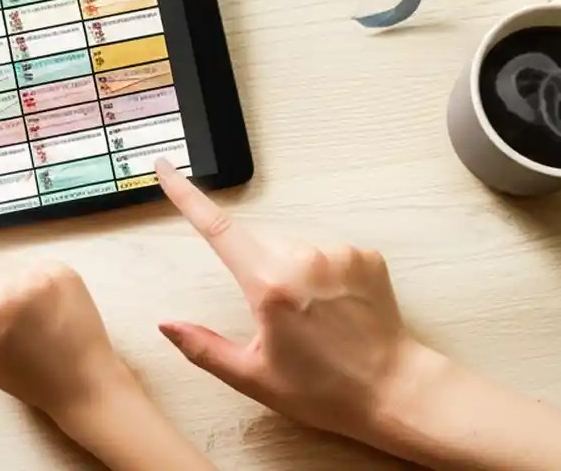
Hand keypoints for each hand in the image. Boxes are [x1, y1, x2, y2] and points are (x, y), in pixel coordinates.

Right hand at [0, 196, 124, 420]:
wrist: (86, 382)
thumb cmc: (29, 378)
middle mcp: (4, 287)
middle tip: (10, 325)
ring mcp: (35, 274)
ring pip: (8, 270)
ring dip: (14, 288)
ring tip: (37, 322)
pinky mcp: (60, 268)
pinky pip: (34, 269)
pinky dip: (39, 286)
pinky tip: (53, 312)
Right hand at [154, 160, 425, 440]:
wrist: (394, 392)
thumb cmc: (322, 391)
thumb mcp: (252, 376)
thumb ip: (202, 348)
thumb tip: (165, 325)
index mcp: (269, 285)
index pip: (217, 229)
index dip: (186, 196)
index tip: (166, 168)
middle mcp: (303, 258)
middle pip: (257, 242)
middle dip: (253, 268)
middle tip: (275, 318)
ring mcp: (338, 252)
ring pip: (292, 247)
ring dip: (288, 270)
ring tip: (311, 318)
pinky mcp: (365, 254)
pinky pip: (325, 252)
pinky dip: (320, 273)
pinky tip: (334, 307)